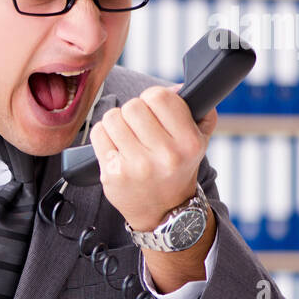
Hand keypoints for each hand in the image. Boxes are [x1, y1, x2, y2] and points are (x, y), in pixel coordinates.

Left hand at [88, 84, 217, 230]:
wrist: (164, 210)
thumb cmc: (178, 168)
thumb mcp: (200, 141)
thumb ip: (198, 111)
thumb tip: (176, 87)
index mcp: (188, 142)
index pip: (159, 96)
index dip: (153, 98)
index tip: (155, 110)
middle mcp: (164, 155)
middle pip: (133, 106)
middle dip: (134, 112)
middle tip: (140, 127)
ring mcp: (136, 166)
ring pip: (112, 117)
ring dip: (117, 123)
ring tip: (128, 137)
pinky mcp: (112, 173)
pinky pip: (98, 133)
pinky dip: (104, 135)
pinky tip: (116, 147)